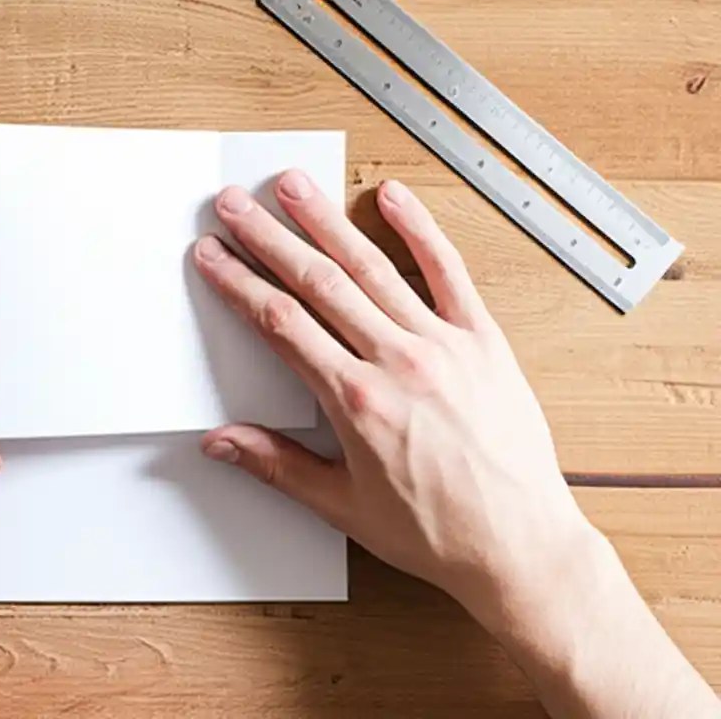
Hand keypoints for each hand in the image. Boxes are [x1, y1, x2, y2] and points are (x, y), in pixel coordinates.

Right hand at [193, 173, 592, 615]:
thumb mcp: (342, 505)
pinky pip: (449, 271)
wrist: (520, 545)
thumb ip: (276, 465)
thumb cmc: (439, 532)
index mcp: (356, 402)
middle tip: (234, 206)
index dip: (239, 283)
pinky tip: (393, 199)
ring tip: (293, 187)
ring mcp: (443, 345)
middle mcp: (398, 363)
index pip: (280, 324)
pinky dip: (419, 230)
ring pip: (372, 267)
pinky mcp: (483, 341)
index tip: (214, 257)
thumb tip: (223, 442)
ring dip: (326, 221)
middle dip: (267, 238)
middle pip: (316, 283)